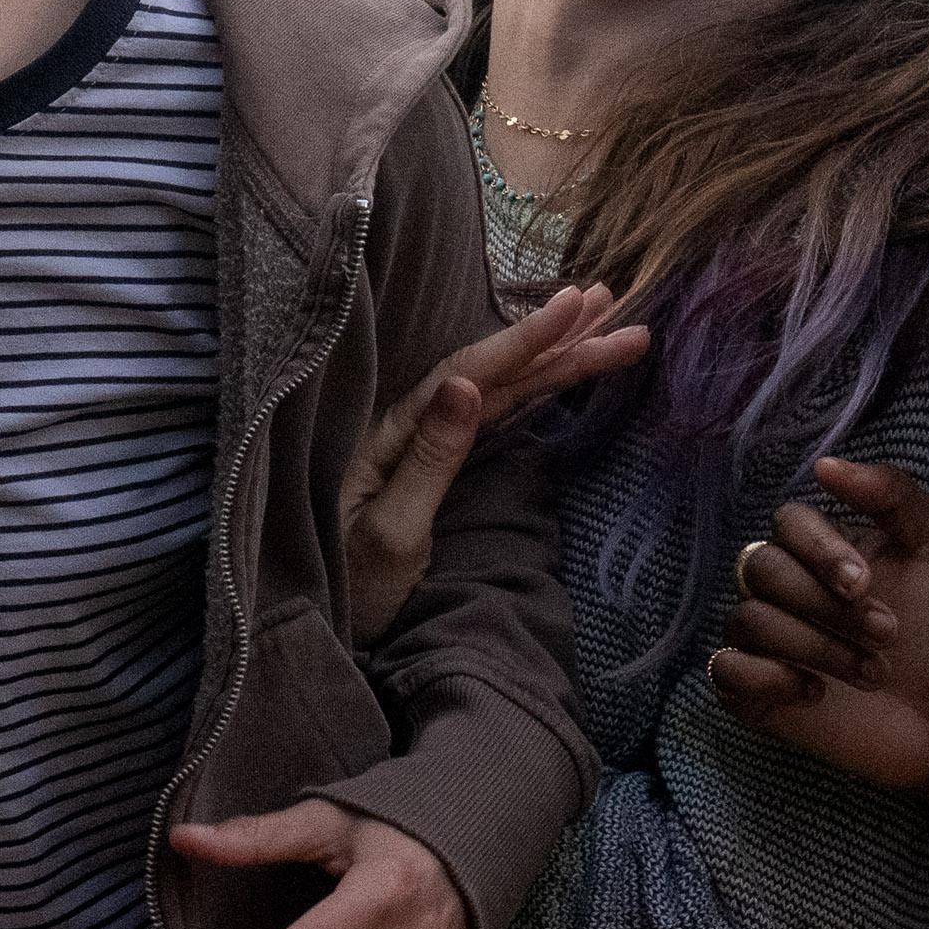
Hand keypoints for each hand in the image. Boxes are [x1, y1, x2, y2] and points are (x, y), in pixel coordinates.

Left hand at [334, 286, 647, 644]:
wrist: (313, 624)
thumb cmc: (345, 587)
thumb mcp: (390, 533)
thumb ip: (430, 460)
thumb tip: (466, 385)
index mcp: (390, 432)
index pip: (469, 370)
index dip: (526, 337)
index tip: (577, 307)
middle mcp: (406, 425)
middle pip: (492, 370)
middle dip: (557, 340)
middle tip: (616, 304)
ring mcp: (419, 442)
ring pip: (497, 386)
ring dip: (551, 356)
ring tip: (607, 324)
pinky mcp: (432, 463)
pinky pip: (491, 411)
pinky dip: (530, 387)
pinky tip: (554, 369)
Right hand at [707, 455, 928, 876]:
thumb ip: (895, 494)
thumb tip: (826, 465)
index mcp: (822, 548)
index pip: (788, 522)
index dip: (820, 551)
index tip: (863, 585)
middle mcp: (785, 588)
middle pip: (761, 569)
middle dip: (825, 606)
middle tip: (886, 635)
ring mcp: (767, 640)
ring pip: (750, 620)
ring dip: (816, 647)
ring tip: (871, 672)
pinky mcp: (756, 691)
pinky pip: (724, 670)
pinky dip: (765, 678)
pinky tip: (814, 693)